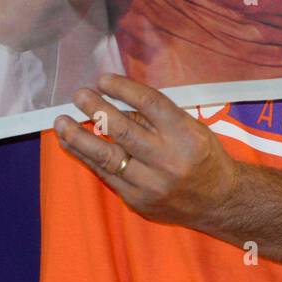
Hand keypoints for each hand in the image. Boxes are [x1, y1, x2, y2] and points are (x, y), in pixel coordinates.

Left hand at [55, 74, 239, 234]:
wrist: (220, 202)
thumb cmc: (204, 156)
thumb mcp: (192, 128)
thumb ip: (158, 116)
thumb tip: (117, 98)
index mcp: (185, 135)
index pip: (149, 104)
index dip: (123, 89)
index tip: (103, 79)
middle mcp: (168, 160)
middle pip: (124, 130)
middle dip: (96, 109)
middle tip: (78, 95)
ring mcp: (151, 184)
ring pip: (107, 157)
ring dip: (79, 137)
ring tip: (61, 122)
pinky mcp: (138, 201)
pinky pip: (106, 176)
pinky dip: (87, 158)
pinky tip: (72, 143)